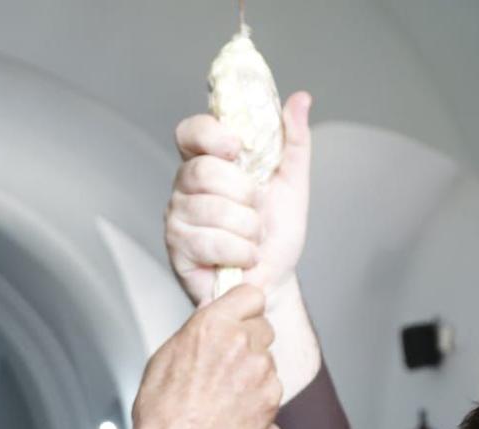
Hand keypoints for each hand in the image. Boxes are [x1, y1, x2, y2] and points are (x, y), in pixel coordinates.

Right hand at [127, 284, 280, 428]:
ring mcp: (260, 370)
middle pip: (262, 325)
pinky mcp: (272, 396)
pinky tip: (234, 408)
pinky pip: (271, 384)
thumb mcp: (164, 359)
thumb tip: (208, 318)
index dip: (242, 307)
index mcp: (212, 326)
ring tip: (224, 392)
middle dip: (248, 339)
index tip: (236, 317)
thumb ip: (194, 332)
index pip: (249, 294)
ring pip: (267, 356)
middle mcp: (241, 343)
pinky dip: (258, 394)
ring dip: (252, 369)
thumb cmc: (163, 416)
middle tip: (226, 361)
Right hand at [166, 92, 313, 308]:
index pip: (190, 131)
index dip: (210, 134)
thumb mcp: (292, 183)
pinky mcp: (177, 248)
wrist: (274, 279)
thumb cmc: (276, 233)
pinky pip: (207, 241)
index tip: (238, 147)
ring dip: (247, 228)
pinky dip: (238, 251)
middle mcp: (187, 185)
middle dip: (244, 193)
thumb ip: (294, 141)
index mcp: (210, 161)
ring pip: (210, 209)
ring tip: (253, 237)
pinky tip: (243, 257)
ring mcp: (178, 217)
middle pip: (203, 170)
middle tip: (256, 208)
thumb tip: (300, 99)